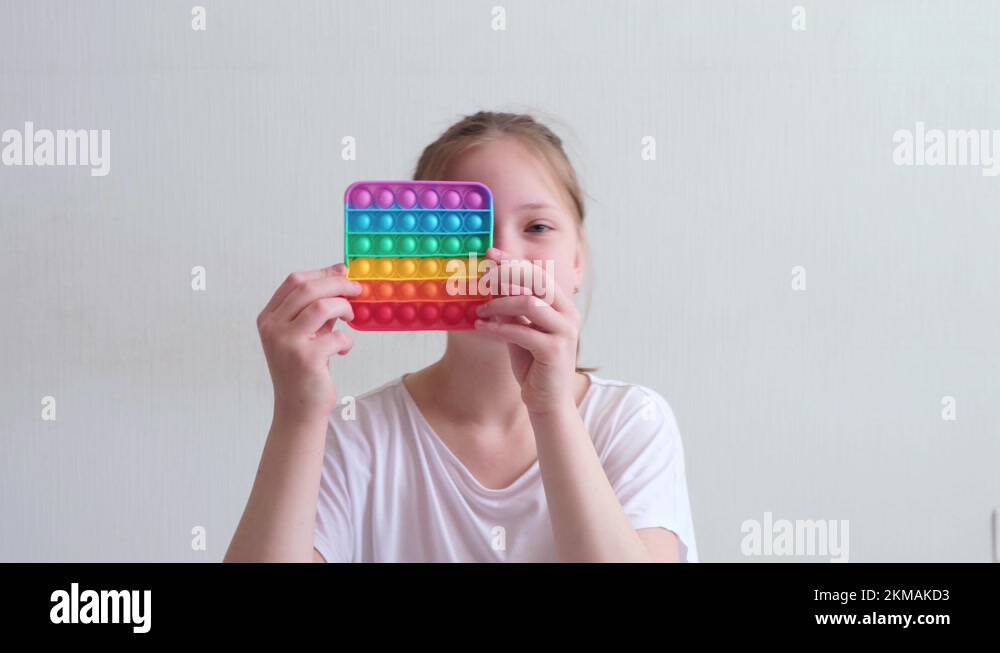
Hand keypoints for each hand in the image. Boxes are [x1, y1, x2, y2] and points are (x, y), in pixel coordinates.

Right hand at [256, 263, 361, 422]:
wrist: (298, 409)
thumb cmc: (304, 369)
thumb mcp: (306, 333)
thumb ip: (318, 306)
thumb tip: (340, 273)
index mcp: (269, 318)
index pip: (295, 282)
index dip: (322, 273)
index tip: (343, 273)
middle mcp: (272, 328)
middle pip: (307, 288)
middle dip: (337, 284)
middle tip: (356, 290)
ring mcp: (287, 343)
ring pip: (322, 306)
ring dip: (343, 308)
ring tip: (349, 319)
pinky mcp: (305, 359)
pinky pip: (336, 336)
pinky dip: (346, 340)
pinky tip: (343, 349)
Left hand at [473, 248, 581, 414]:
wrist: (548, 401)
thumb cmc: (534, 366)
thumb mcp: (521, 331)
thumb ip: (513, 310)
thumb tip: (492, 285)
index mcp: (563, 306)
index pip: (539, 274)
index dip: (514, 262)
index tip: (491, 254)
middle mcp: (569, 315)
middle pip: (538, 281)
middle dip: (508, 274)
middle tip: (484, 275)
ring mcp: (565, 332)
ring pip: (530, 303)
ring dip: (500, 304)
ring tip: (481, 310)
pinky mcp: (555, 351)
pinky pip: (522, 331)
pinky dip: (498, 328)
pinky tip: (482, 327)